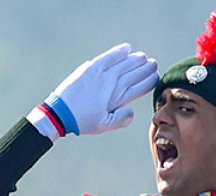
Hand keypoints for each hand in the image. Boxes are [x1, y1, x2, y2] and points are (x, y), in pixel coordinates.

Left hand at [28, 43, 158, 139]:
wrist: (60, 113)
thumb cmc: (82, 121)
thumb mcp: (104, 126)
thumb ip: (121, 119)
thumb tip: (132, 112)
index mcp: (119, 99)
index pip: (141, 86)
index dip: (150, 80)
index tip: (155, 76)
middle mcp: (113, 84)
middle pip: (136, 72)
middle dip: (147, 68)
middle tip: (153, 64)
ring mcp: (103, 74)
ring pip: (126, 63)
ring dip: (137, 59)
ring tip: (143, 58)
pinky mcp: (91, 67)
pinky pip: (110, 56)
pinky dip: (119, 51)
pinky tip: (127, 48)